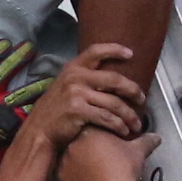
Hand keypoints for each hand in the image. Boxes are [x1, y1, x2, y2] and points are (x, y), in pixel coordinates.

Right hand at [17, 42, 147, 154]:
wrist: (39, 131)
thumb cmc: (55, 111)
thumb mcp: (64, 86)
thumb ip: (83, 79)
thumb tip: (109, 78)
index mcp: (73, 68)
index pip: (96, 51)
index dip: (115, 50)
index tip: (131, 53)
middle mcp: (75, 78)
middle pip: (114, 79)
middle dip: (133, 90)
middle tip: (142, 99)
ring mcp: (76, 94)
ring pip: (114, 102)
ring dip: (129, 115)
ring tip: (136, 123)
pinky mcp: (78, 111)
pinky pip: (107, 118)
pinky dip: (119, 125)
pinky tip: (124, 131)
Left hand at [60, 127, 151, 180]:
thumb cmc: (123, 171)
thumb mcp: (138, 152)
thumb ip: (146, 140)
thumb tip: (156, 137)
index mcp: (91, 130)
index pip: (94, 125)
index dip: (103, 132)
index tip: (110, 141)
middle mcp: (74, 141)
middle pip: (81, 138)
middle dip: (90, 145)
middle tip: (103, 155)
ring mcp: (65, 158)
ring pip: (72, 154)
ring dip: (81, 158)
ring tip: (96, 168)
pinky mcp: (60, 175)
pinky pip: (66, 170)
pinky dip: (74, 173)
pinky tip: (87, 178)